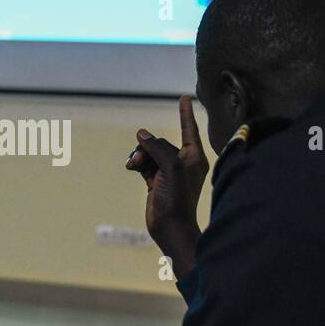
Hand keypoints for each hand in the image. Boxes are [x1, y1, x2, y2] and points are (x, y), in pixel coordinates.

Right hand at [126, 95, 207, 274]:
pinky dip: (137, 163)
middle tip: (141, 158)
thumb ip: (157, 147)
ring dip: (140, 155)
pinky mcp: (156, 181)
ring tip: (134, 164)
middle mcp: (184, 163)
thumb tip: (142, 135)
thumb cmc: (177, 200)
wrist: (170, 228)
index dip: (185, 113)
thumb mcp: (170, 168)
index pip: (189, 129)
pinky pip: (144, 164)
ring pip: (150, 152)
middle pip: (161, 142)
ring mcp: (169, 173)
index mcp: (194, 158)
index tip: (183, 97)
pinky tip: (130, 167)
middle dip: (148, 146)